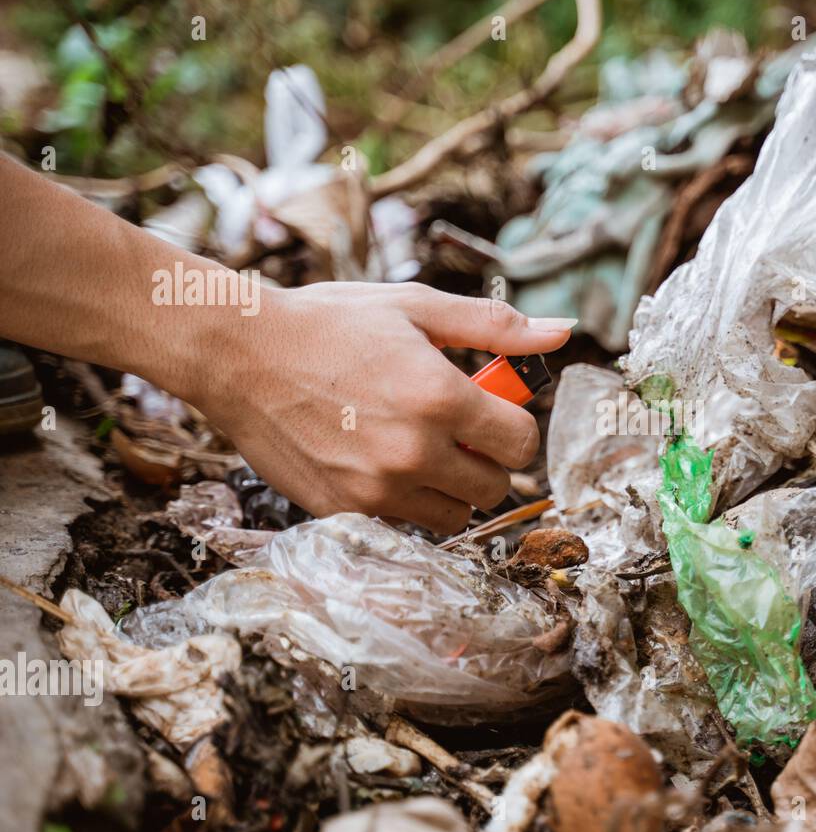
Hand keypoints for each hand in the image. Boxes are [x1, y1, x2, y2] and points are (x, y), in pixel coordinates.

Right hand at [191, 282, 571, 532]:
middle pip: (495, 487)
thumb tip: (561, 333)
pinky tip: (379, 462)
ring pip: (454, 514)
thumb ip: (494, 326)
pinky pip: (405, 524)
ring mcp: (377, 488)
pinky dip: (406, 501)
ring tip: (417, 446)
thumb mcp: (417, 308)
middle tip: (454, 429)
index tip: (491, 412)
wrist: (239, 354)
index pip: (522, 443)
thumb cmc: (331, 323)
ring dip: (450, 487)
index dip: (513, 426)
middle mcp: (414, 452)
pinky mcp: (344, 510)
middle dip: (486, 459)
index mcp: (441, 398)